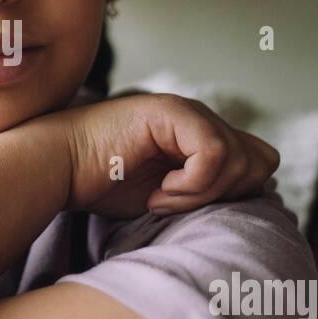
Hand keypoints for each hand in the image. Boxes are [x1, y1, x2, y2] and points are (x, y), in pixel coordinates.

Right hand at [45, 92, 279, 218]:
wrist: (57, 169)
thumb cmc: (102, 184)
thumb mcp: (169, 195)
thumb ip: (208, 187)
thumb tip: (256, 196)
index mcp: (202, 133)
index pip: (260, 162)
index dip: (235, 194)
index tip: (188, 208)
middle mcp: (200, 117)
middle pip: (260, 162)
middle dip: (223, 195)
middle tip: (174, 204)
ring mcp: (188, 111)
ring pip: (240, 161)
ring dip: (201, 192)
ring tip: (162, 198)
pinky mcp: (172, 112)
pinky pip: (215, 155)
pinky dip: (191, 185)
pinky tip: (158, 192)